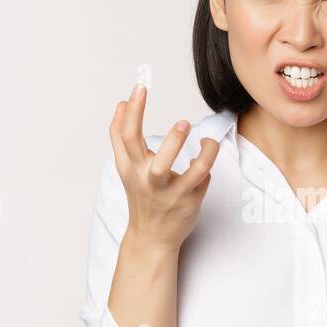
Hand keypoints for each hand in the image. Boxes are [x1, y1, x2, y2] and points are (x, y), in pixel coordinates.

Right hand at [110, 84, 219, 250]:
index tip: (140, 88)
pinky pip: (202, 178)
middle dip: (172, 140)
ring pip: (189, 173)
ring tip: (207, 140)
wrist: (151, 237)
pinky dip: (206, 162)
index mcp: (130, 168)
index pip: (125, 136)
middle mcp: (148, 181)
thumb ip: (120, 137)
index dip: (132, 110)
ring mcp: (170, 194)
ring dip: (204, 155)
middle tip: (183, 122)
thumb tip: (120, 104)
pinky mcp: (188, 202)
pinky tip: (206, 151)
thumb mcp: (126, 168)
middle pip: (156, 160)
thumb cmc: (141, 196)